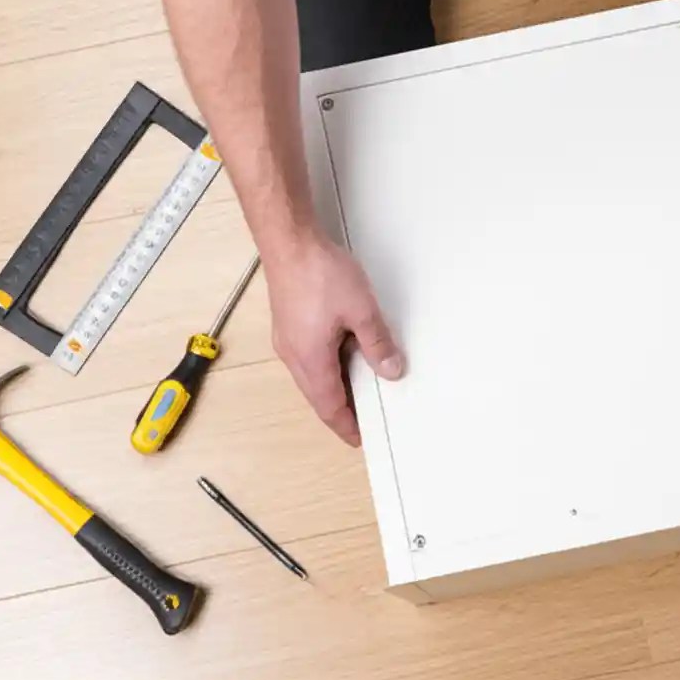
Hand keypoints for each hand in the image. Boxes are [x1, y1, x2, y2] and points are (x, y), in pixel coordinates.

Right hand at [265, 229, 404, 446]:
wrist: (288, 241)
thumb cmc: (318, 273)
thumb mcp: (361, 311)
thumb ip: (378, 344)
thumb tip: (392, 370)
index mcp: (311, 361)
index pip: (330, 407)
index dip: (346, 425)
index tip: (359, 438)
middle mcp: (294, 356)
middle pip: (319, 396)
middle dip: (342, 410)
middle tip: (365, 417)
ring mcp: (287, 340)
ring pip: (313, 377)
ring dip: (335, 386)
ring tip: (362, 386)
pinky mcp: (288, 324)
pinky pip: (309, 358)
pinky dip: (328, 366)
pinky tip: (345, 352)